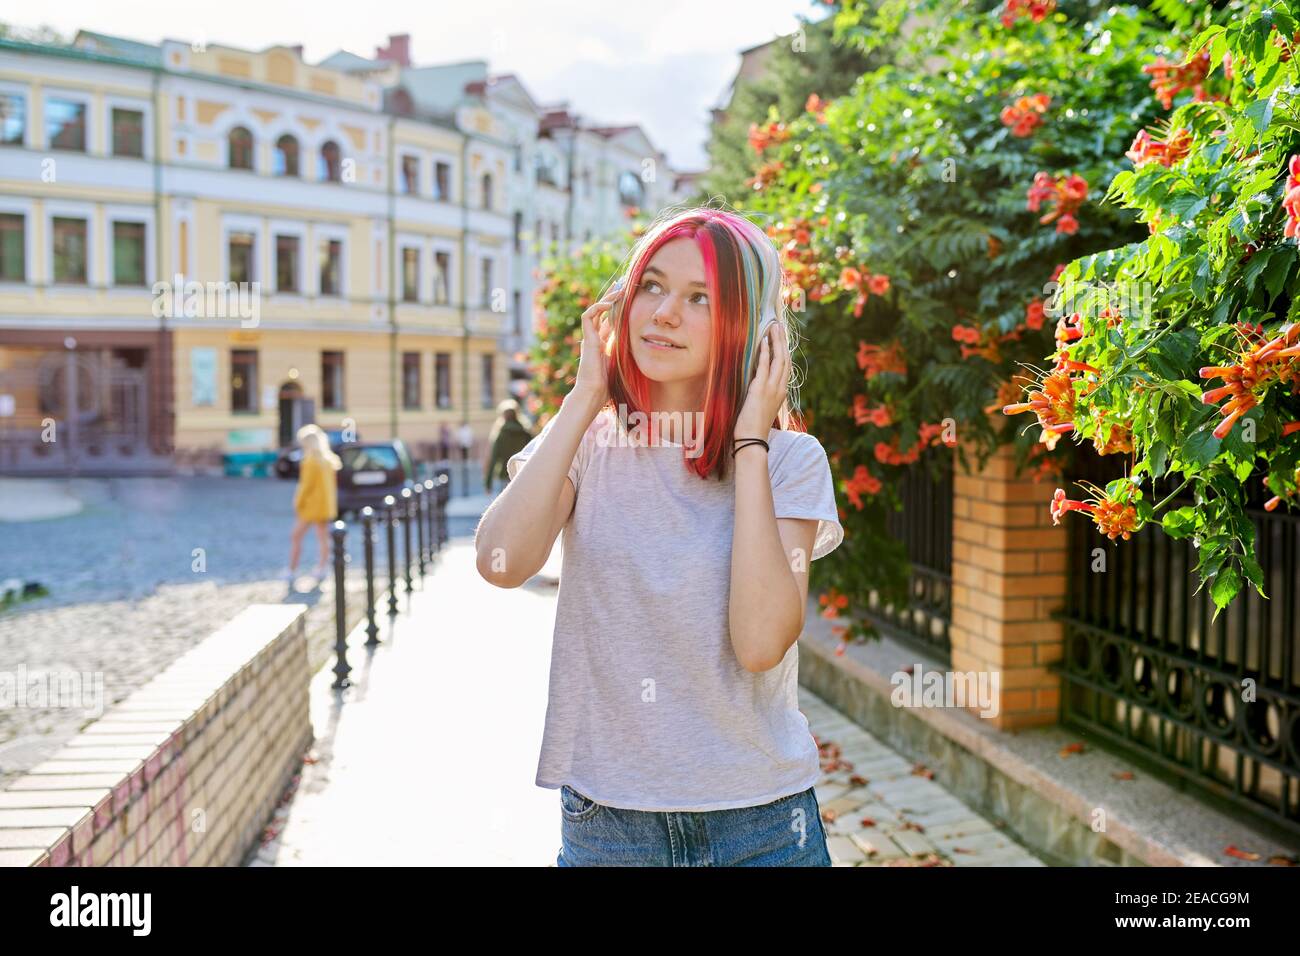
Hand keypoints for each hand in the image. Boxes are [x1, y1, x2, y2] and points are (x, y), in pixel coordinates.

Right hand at [571, 278, 622, 408]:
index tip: (629, 296)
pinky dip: (598, 307)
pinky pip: (588, 316)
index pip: (610, 319)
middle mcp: (596, 337)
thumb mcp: (623, 365)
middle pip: (603, 311)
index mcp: (604, 342)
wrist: (594, 393)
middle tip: (624, 284)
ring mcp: (590, 337)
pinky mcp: (587, 338)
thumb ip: (629, 355)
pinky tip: (609, 303)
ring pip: (596, 310)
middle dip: (613, 296)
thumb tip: (647, 351)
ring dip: (607, 298)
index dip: (619, 307)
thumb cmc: (608, 386)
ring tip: (619, 289)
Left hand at [734, 322, 789, 441]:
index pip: (785, 366)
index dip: (784, 350)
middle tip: (779, 326)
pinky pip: (764, 367)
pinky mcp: (760, 390)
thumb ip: (763, 394)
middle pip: (785, 359)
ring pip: (778, 360)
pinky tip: (764, 341)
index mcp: (781, 392)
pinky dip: (765, 352)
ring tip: (774, 327)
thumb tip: (757, 383)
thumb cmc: (753, 426)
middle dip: (782, 341)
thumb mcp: (762, 407)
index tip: (781, 337)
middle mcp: (780, 388)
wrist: (752, 440)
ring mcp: (772, 388)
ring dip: (776, 342)